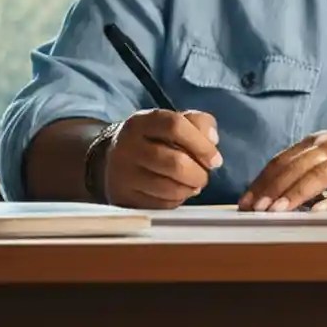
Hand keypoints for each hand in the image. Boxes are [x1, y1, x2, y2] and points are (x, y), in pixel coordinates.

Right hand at [102, 109, 222, 208]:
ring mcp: (123, 173)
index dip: (201, 144)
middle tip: (204, 175)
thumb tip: (212, 140)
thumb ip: (198, 123)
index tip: (215, 159)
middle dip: (198, 173)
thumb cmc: (153, 139)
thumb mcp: (173, 121)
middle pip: (175, 162)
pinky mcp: (123, 197)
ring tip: (193, 184)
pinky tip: (177, 192)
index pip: (174, 126)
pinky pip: (159, 204)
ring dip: (189, 189)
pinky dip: (176, 200)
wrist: (112, 159)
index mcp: (142, 122)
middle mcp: (128, 145)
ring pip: (168, 188)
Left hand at [237, 131, 326, 211]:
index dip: (262, 181)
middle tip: (254, 210)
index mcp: (321, 141)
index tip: (245, 202)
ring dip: (295, 195)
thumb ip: (308, 171)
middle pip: (296, 167)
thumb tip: (270, 196)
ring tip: (276, 211)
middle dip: (272, 189)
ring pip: (319, 176)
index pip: (283, 160)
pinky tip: (316, 214)